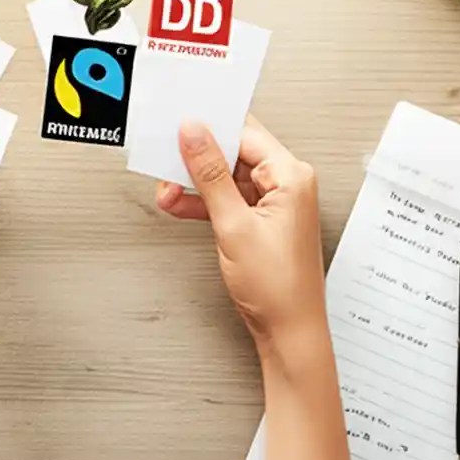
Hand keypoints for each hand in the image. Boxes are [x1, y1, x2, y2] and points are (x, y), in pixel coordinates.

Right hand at [156, 117, 326, 347]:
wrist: (288, 331)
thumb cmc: (278, 288)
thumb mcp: (233, 225)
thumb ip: (210, 175)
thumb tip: (195, 134)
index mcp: (292, 176)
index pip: (245, 134)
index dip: (209, 129)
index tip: (179, 128)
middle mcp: (288, 183)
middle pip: (234, 152)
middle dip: (196, 159)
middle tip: (167, 162)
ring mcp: (275, 201)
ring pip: (226, 175)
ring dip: (195, 183)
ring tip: (168, 191)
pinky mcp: (262, 218)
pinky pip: (228, 197)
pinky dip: (203, 202)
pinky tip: (180, 205)